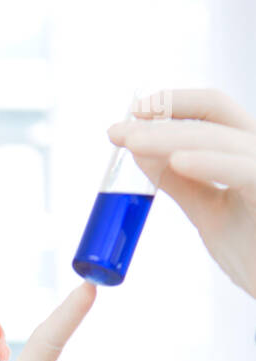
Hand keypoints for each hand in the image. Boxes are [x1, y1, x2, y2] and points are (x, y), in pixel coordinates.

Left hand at [107, 88, 255, 298]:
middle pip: (210, 119)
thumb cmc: (255, 255)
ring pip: (219, 138)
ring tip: (133, 143)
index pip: (211, 112)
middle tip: (117, 132)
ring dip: (170, 139)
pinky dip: (209, 163)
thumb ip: (181, 183)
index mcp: (247, 151)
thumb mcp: (209, 213)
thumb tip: (141, 153)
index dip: (172, 105)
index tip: (131, 115)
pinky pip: (243, 170)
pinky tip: (177, 162)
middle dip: (160, 121)